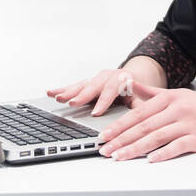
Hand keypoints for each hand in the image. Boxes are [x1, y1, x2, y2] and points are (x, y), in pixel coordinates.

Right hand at [47, 68, 161, 116]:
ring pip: (81, 85)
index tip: (96, 113)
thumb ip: (141, 107)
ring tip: (57, 98)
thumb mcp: (145, 100)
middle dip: (82, 95)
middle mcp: (108, 77)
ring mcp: (96, 79)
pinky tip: (51, 93)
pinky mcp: (88, 83)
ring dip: (69, 92)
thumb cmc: (139, 92)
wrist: (136, 78)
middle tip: (72, 103)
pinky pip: (74, 86)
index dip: (104, 101)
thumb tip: (141, 119)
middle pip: (93, 85)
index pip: (112, 89)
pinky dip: (62, 89)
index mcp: (122, 79)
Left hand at [95, 88, 195, 162]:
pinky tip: (149, 160)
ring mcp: (188, 124)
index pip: (138, 114)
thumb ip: (151, 92)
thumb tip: (128, 83)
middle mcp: (177, 109)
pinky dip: (163, 154)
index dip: (119, 125)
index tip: (104, 135)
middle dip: (121, 139)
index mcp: (169, 98)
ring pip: (156, 138)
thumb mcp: (177, 94)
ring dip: (135, 149)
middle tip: (104, 149)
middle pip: (144, 126)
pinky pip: (177, 147)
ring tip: (119, 157)